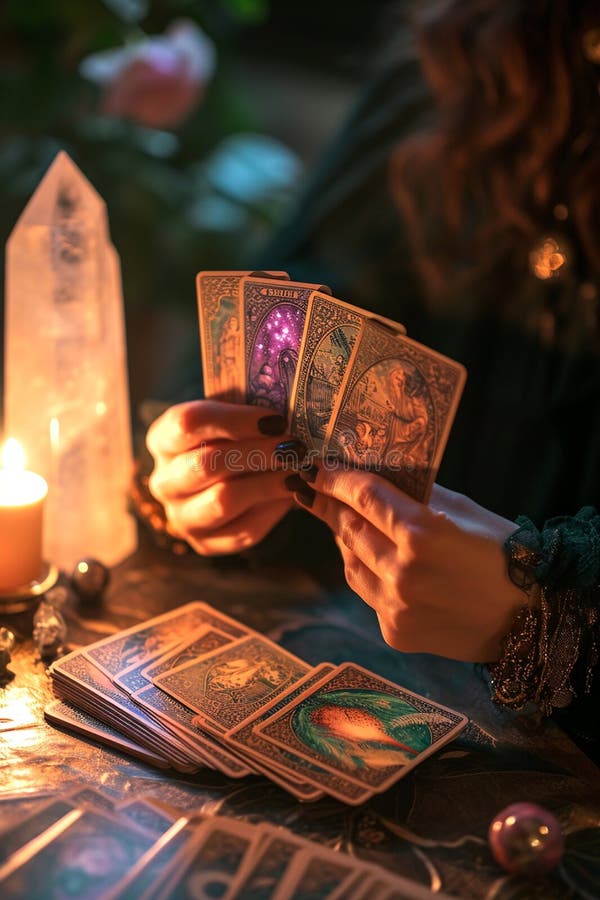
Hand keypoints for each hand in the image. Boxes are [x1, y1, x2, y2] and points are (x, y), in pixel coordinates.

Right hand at [146, 400, 301, 555]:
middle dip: (257, 453)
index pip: (189, 423)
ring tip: (298, 471)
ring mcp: (181, 516)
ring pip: (222, 501)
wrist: (230, 478)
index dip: (235, 420)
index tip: (275, 420)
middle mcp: (164, 481)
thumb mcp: (233, 417)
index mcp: (163, 439)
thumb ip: (249, 415)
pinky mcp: (204, 543)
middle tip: (293, 447)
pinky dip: (272, 512)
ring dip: (267, 484)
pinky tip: (291, 495)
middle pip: (206, 464)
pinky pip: (241, 532)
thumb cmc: (233, 439)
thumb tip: (288, 420)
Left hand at [293, 464, 525, 661]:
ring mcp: (396, 607)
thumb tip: (374, 475)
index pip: (364, 497)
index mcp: (422, 534)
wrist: (530, 616)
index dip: (335, 479)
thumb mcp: (462, 510)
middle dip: (329, 506)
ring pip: (349, 563)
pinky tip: (377, 561)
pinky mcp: (395, 632)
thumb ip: (415, 494)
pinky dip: (367, 573)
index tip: (316, 468)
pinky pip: (366, 593)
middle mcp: (403, 572)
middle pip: (349, 529)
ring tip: (345, 521)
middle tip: (314, 490)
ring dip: (345, 540)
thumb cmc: (502, 552)